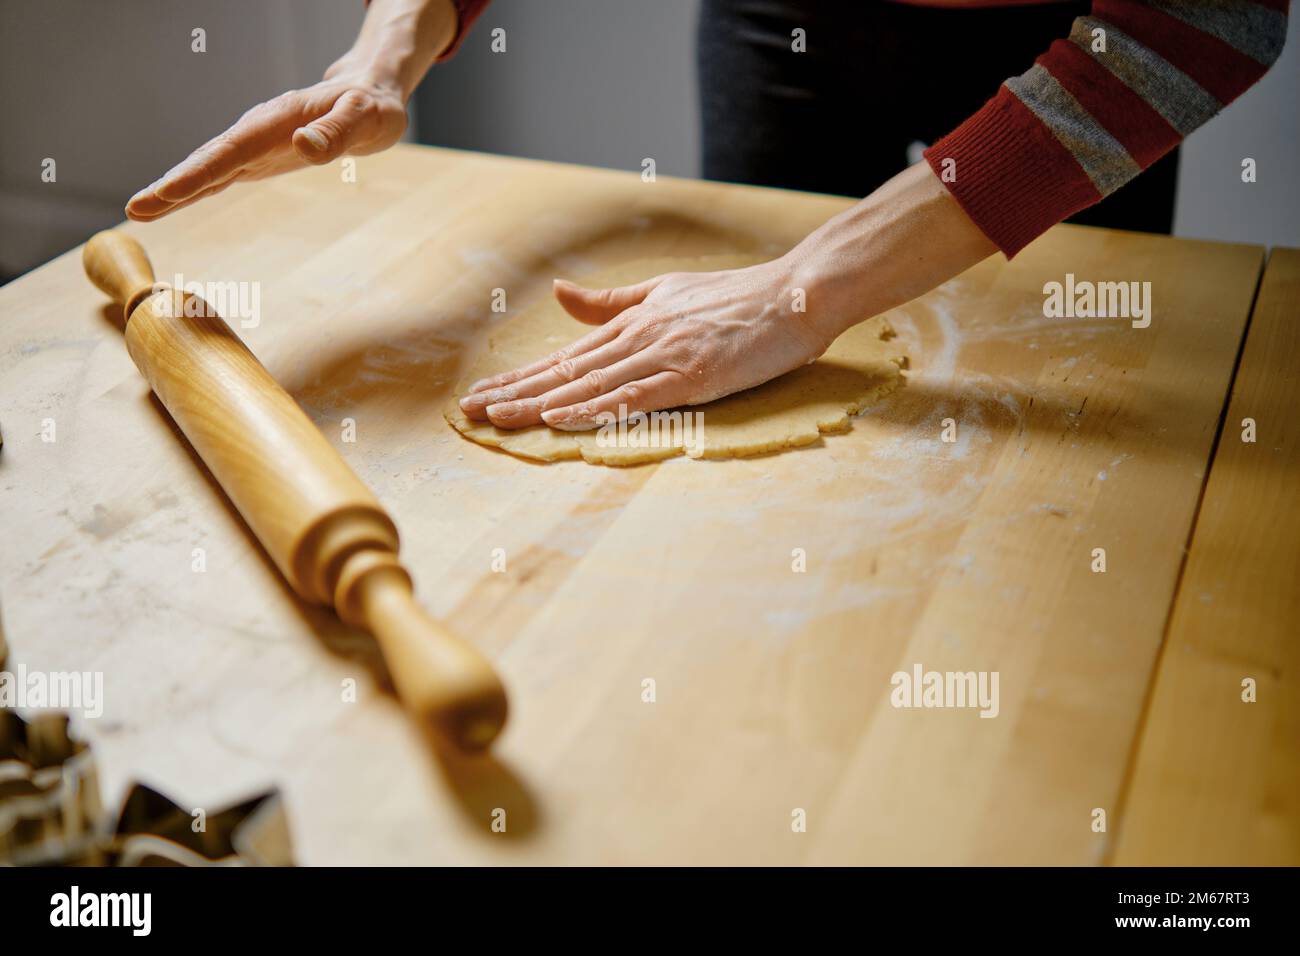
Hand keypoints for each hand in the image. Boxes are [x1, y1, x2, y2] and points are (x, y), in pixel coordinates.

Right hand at [125, 65, 406, 221]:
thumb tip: (302, 146)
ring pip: (210, 168)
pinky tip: (175, 203)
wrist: (369, 96)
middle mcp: (258, 131)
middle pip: (208, 160)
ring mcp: (257, 145)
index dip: (197, 174)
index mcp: (277, 121)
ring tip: (141, 212)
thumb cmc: (370, 107)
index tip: (166, 193)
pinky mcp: (262, 158)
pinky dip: (198, 189)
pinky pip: (224, 175)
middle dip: (172, 186)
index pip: (231, 151)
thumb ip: (335, 132)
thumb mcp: (364, 118)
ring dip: (176, 190)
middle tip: (135, 210)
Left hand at [458, 256, 839, 429]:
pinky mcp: (692, 375)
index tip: (483, 393)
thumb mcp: (666, 292)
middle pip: (565, 371)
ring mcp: (664, 356)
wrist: (795, 293)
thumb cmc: (738, 297)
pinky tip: (562, 416)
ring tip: (499, 418)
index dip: (521, 376)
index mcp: (633, 323)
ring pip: (590, 384)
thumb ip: (613, 302)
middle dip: (515, 391)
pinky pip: (634, 395)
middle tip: (469, 411)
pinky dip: (595, 406)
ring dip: (540, 402)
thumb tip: (562, 295)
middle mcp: (639, 338)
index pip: (565, 356)